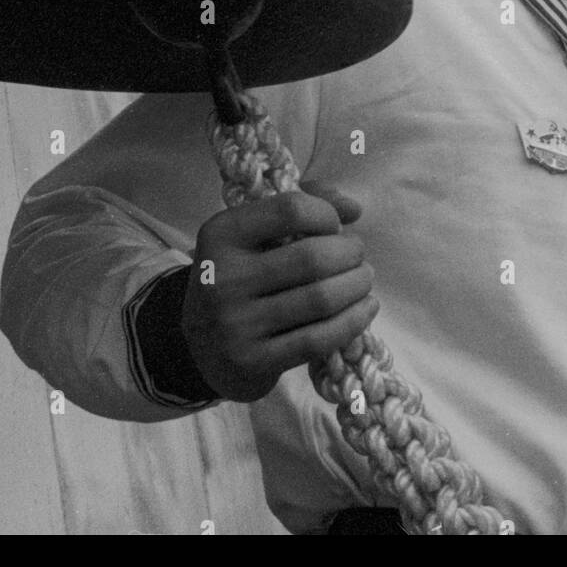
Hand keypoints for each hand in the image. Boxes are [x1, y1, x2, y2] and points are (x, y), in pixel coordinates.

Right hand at [180, 181, 376, 401]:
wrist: (201, 347)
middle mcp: (223, 277)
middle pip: (312, 258)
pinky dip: (352, 321)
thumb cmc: (240, 276)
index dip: (326, 214)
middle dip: (350, 253)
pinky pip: (318, 339)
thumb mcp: (255, 233)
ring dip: (357, 286)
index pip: (290, 210)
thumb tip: (354, 208)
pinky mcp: (253, 362)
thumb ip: (303, 205)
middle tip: (358, 256)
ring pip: (320, 299)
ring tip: (364, 280)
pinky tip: (366, 308)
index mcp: (221, 233)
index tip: (334, 226)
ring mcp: (235, 324)